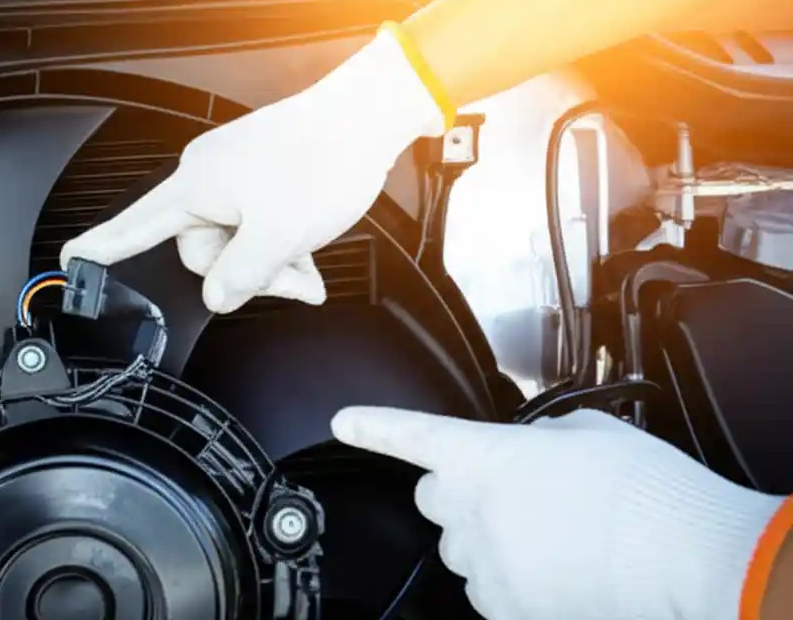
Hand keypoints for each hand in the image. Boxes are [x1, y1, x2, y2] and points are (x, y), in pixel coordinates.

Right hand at [61, 29, 444, 312]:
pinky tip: (306, 249)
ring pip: (234, 242)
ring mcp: (234, 174)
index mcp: (197, 186)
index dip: (101, 248)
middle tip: (289, 275)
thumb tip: (218, 297)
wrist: (369, 116)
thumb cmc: (325, 158)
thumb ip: (241, 276)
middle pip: (202, 250)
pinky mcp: (259, 175)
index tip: (71, 260)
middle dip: (245, 273)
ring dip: (270, 262)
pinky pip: (253, 223)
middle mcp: (207, 176)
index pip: (134, 226)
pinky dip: (277, 243)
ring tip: (306, 261)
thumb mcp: (280, 235)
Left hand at [331, 407, 783, 619]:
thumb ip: (543, 436)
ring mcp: (485, 566)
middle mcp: (470, 512)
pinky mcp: (507, 610)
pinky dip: (514, 584)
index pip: (409, 435)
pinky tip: (558, 573)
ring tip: (552, 538)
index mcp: (483, 457)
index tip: (344, 422)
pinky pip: (492, 593)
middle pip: (433, 499)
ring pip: (463, 551)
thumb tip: (537, 449)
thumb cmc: (640, 490)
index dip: (372, 426)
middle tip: (509, 495)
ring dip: (490, 541)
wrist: (680, 555)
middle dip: (458, 494)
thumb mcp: (588, 433)